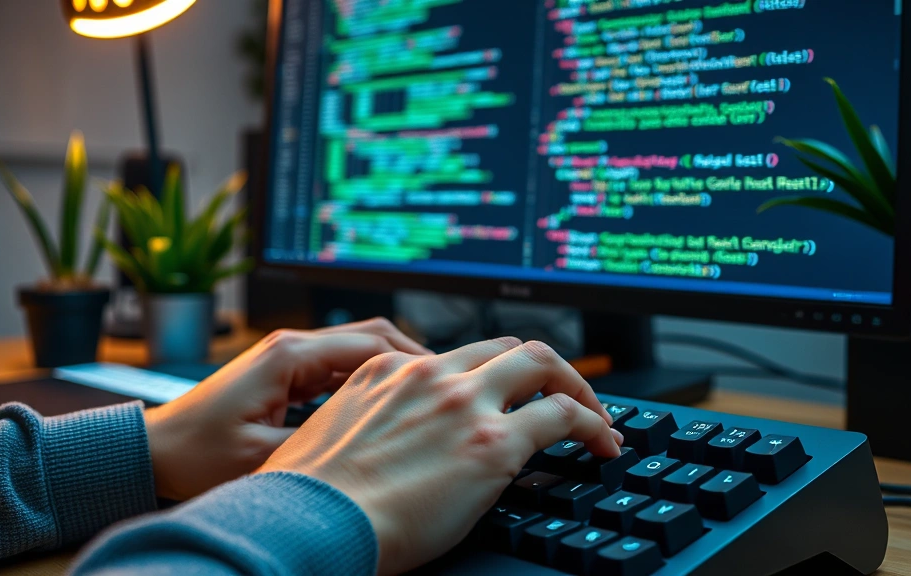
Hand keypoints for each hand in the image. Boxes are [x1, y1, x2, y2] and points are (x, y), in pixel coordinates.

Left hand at [144, 318, 431, 500]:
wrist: (153, 450)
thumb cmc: (195, 454)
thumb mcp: (264, 458)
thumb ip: (322, 444)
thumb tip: (374, 443)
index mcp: (290, 355)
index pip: (372, 346)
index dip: (414, 364)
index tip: (446, 383)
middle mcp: (292, 345)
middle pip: (372, 335)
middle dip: (412, 358)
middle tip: (445, 386)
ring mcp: (289, 355)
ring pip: (358, 348)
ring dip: (392, 368)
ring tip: (423, 396)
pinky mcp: (286, 371)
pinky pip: (340, 365)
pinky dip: (369, 379)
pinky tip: (386, 404)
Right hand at [258, 337, 622, 574]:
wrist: (307, 522)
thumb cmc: (308, 497)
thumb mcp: (331, 436)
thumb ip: (372, 423)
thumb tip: (393, 445)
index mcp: (387, 370)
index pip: (457, 358)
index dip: (491, 375)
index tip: (506, 395)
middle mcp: (429, 374)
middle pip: (506, 349)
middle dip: (542, 370)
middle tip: (563, 395)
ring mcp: (463, 403)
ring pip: (540, 364)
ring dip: (575, 387)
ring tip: (594, 418)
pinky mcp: (493, 442)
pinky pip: (563, 416)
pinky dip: (592, 425)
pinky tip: (602, 445)